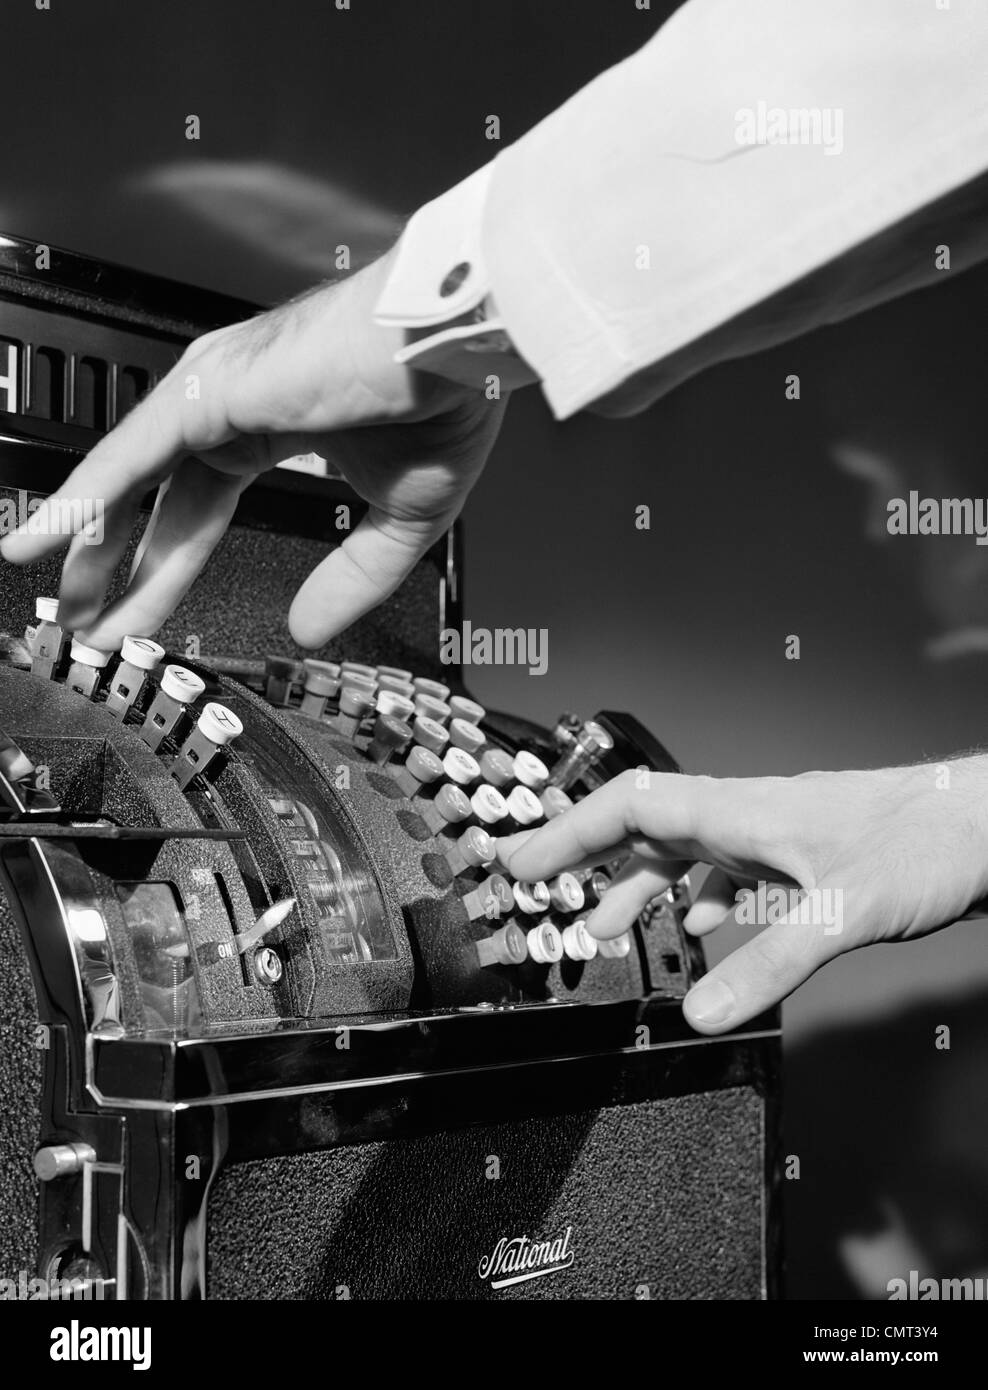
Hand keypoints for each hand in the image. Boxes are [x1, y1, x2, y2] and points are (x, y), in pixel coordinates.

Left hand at [0, 248, 505, 649]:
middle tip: (86, 624)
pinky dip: (87, 496)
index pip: (196, 515)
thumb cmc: (440, 399)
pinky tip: (55, 534)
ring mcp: (211, 395)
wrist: (458, 347)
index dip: (164, 574)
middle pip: (151, 504)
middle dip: (115, 569)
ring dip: (87, 541)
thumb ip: (350, 578)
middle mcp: (228, 408)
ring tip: (60, 596)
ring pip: (127, 479)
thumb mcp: (397, 520)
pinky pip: (130, 454)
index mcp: (268, 430)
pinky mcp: (209, 392)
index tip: (140, 623)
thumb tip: (309, 631)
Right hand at [503, 760, 987, 1032]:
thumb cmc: (925, 839)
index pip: (629, 808)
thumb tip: (700, 1015)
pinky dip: (701, 900)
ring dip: (639, 885)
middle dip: (584, 856)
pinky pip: (730, 872)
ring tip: (604, 926)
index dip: (565, 832)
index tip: (517, 860)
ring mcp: (774, 833)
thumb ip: (769, 965)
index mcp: (739, 810)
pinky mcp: (803, 854)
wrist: (986, 823)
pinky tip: (703, 929)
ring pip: (685, 851)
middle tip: (536, 885)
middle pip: (645, 826)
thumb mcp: (842, 909)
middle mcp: (747, 815)